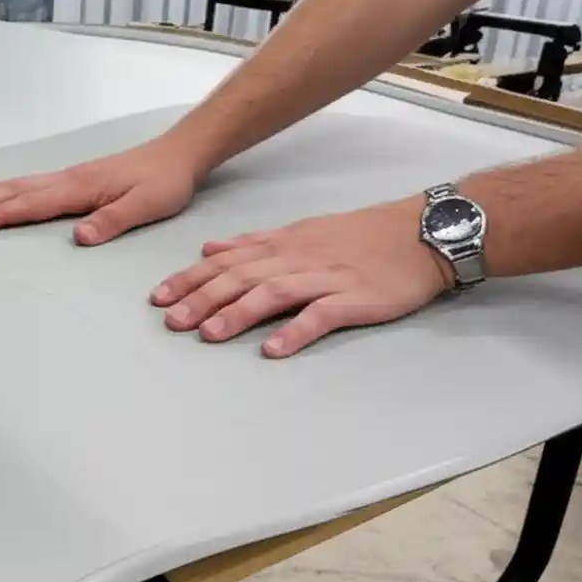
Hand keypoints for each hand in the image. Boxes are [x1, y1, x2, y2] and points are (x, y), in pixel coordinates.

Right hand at [0, 139, 200, 245]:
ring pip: (21, 186)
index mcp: (80, 188)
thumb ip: (111, 221)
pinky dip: (10, 187)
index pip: (32, 205)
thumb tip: (78, 237)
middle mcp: (69, 179)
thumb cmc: (165, 181)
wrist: (180, 154)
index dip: (0, 215)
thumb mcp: (146, 206)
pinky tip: (3, 188)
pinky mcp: (78, 178)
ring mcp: (71, 176)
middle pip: (17, 193)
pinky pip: (34, 183)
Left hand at [151, 199, 453, 357]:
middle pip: (241, 277)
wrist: (423, 232)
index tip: (158, 297)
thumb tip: (209, 249)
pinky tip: (273, 350)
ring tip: (207, 334)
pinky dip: (296, 332)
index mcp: (282, 244)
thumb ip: (253, 243)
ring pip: (273, 293)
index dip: (190, 279)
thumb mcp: (301, 231)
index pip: (226, 261)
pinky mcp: (355, 299)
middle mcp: (297, 259)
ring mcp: (326, 278)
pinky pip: (322, 315)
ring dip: (238, 314)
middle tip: (170, 320)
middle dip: (202, 298)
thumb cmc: (361, 236)